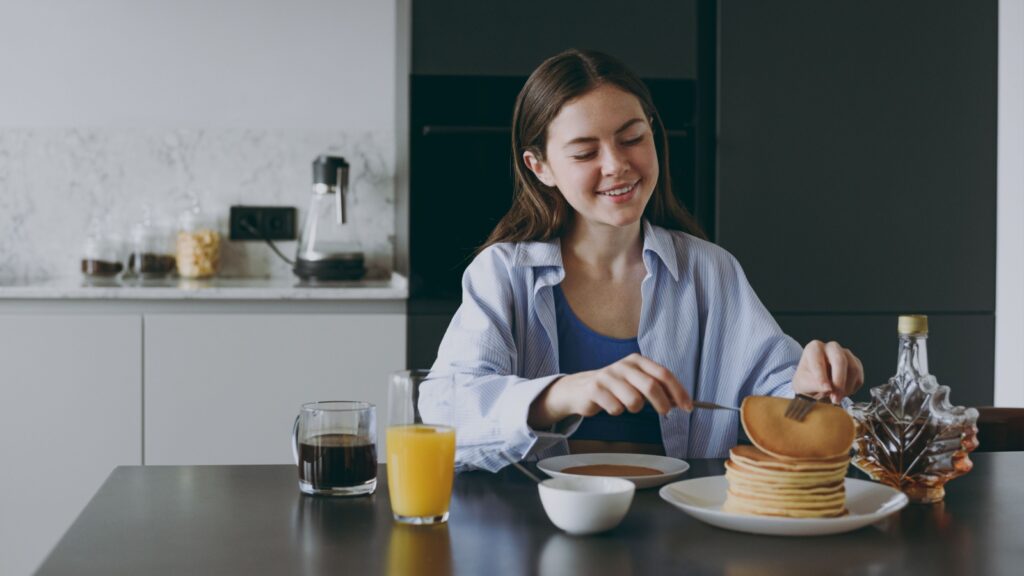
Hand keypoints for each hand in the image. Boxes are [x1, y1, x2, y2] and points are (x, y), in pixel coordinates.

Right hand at [528, 353, 691, 428]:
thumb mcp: (637, 382)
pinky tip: (610, 405)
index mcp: (637, 361)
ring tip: (626, 405)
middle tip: (665, 413)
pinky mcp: (595, 389)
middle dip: (662, 403)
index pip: (663, 374)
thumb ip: (657, 388)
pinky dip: (617, 411)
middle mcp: (624, 365)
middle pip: (651, 386)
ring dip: (634, 409)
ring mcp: (608, 376)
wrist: (581, 388)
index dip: (678, 391)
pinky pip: (616, 408)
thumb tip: (681, 401)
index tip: (688, 407)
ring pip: (633, 401)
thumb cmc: (616, 387)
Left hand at [792, 340, 864, 402]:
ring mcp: (846, 354)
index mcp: (814, 348)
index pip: (819, 360)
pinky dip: (851, 389)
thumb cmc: (807, 380)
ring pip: (853, 369)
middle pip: (840, 360)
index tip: (826, 389)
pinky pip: (859, 378)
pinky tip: (841, 393)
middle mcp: (831, 347)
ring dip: (846, 388)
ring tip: (835, 398)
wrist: (815, 384)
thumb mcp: (803, 384)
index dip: (822, 376)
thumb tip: (827, 388)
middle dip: (839, 381)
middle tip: (835, 398)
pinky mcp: (856, 363)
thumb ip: (813, 384)